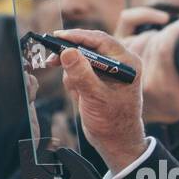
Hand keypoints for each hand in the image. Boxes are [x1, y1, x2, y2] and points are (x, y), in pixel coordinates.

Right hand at [54, 28, 148, 173]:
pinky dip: (73, 82)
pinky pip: (77, 72)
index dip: (78, 37)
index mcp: (127, 63)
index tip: (59, 37)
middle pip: (88, 47)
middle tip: (52, 58)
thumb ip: (82, 74)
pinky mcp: (96, 79)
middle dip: (71, 57)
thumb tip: (67, 52)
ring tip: (77, 92)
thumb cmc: (113, 122)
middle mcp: (118, 63)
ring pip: (79, 60)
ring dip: (72, 74)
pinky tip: (79, 96)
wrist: (115, 142)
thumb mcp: (96, 97)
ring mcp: (106, 71)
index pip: (100, 40)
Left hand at [116, 7, 178, 123]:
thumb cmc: (175, 100)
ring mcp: (126, 61)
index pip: (163, 49)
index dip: (174, 32)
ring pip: (143, 34)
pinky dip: (143, 14)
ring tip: (169, 42)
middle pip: (154, 39)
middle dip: (170, 34)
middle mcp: (139, 73)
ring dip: (158, 33)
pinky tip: (158, 18)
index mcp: (159, 84)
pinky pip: (127, 21)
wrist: (150, 109)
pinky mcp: (118, 49)